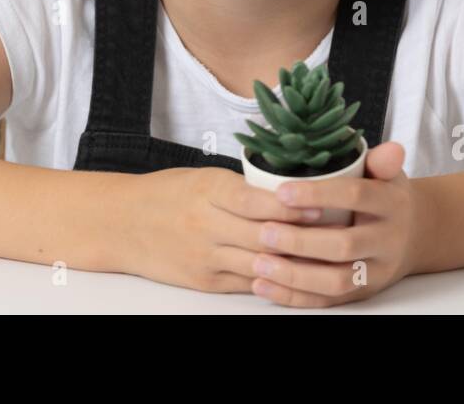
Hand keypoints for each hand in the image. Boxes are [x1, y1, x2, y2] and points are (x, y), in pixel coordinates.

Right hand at [124, 166, 328, 293]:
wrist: (122, 224)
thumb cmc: (167, 194)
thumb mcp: (202, 178)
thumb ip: (241, 188)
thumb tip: (292, 193)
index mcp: (208, 191)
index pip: (255, 200)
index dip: (291, 205)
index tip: (323, 202)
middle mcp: (206, 225)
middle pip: (264, 235)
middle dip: (304, 237)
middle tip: (341, 233)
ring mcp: (205, 257)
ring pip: (261, 264)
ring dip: (297, 264)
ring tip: (330, 258)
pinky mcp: (205, 282)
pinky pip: (249, 284)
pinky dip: (276, 281)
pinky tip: (300, 277)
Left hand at [248, 141, 424, 306]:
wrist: (415, 235)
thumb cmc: (386, 197)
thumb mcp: (387, 174)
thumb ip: (381, 161)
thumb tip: (389, 148)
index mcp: (391, 204)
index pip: (355, 196)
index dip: (318, 194)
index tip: (280, 192)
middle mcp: (388, 241)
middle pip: (344, 245)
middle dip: (300, 241)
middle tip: (264, 232)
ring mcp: (377, 272)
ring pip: (336, 280)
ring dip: (294, 275)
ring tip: (259, 263)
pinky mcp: (363, 293)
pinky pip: (328, 301)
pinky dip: (295, 297)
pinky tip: (265, 285)